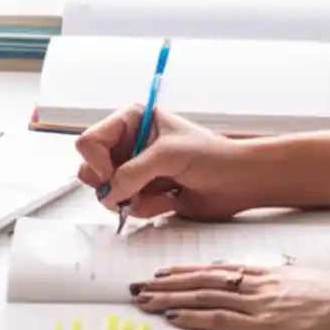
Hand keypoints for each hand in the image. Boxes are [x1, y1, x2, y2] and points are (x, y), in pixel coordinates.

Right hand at [75, 105, 256, 221]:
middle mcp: (130, 144)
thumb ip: (134, 172)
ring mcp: (136, 170)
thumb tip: (109, 192)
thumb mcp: (169, 155)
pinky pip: (127, 207)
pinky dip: (145, 208)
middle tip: (132, 189)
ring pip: (107, 192)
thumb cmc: (212, 156)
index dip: (96, 161)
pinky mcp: (144, 193)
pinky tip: (169, 199)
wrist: (238, 182)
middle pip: (91, 168)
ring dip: (131, 198)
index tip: (111, 175)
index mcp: (132, 121)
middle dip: (110, 183)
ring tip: (160, 191)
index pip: (90, 140)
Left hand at [128, 264, 329, 329]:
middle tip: (138, 283)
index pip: (220, 269)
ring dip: (169, 296)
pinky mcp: (265, 326)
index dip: (189, 270)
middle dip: (167, 281)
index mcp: (272, 274)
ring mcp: (261, 303)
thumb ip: (290, 286)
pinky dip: (194, 316)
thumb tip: (282, 290)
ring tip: (143, 298)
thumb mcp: (313, 285)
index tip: (166, 271)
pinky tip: (173, 317)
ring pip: (204, 295)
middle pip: (203, 279)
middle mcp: (260, 283)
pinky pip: (221, 319)